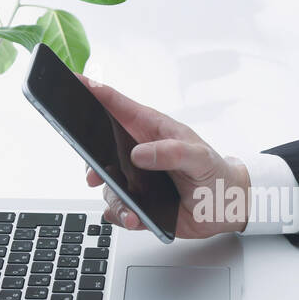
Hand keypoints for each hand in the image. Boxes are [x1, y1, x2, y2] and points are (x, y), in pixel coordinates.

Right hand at [78, 76, 251, 238]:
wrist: (227, 208)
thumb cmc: (216, 173)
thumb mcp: (201, 158)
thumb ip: (172, 152)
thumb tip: (138, 154)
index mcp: (152, 130)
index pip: (117, 105)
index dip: (92, 90)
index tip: (71, 80)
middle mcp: (139, 152)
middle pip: (99, 146)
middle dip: (90, 160)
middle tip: (93, 176)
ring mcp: (136, 178)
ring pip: (106, 184)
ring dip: (113, 198)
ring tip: (131, 212)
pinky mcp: (138, 202)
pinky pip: (118, 208)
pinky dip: (121, 215)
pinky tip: (135, 218)